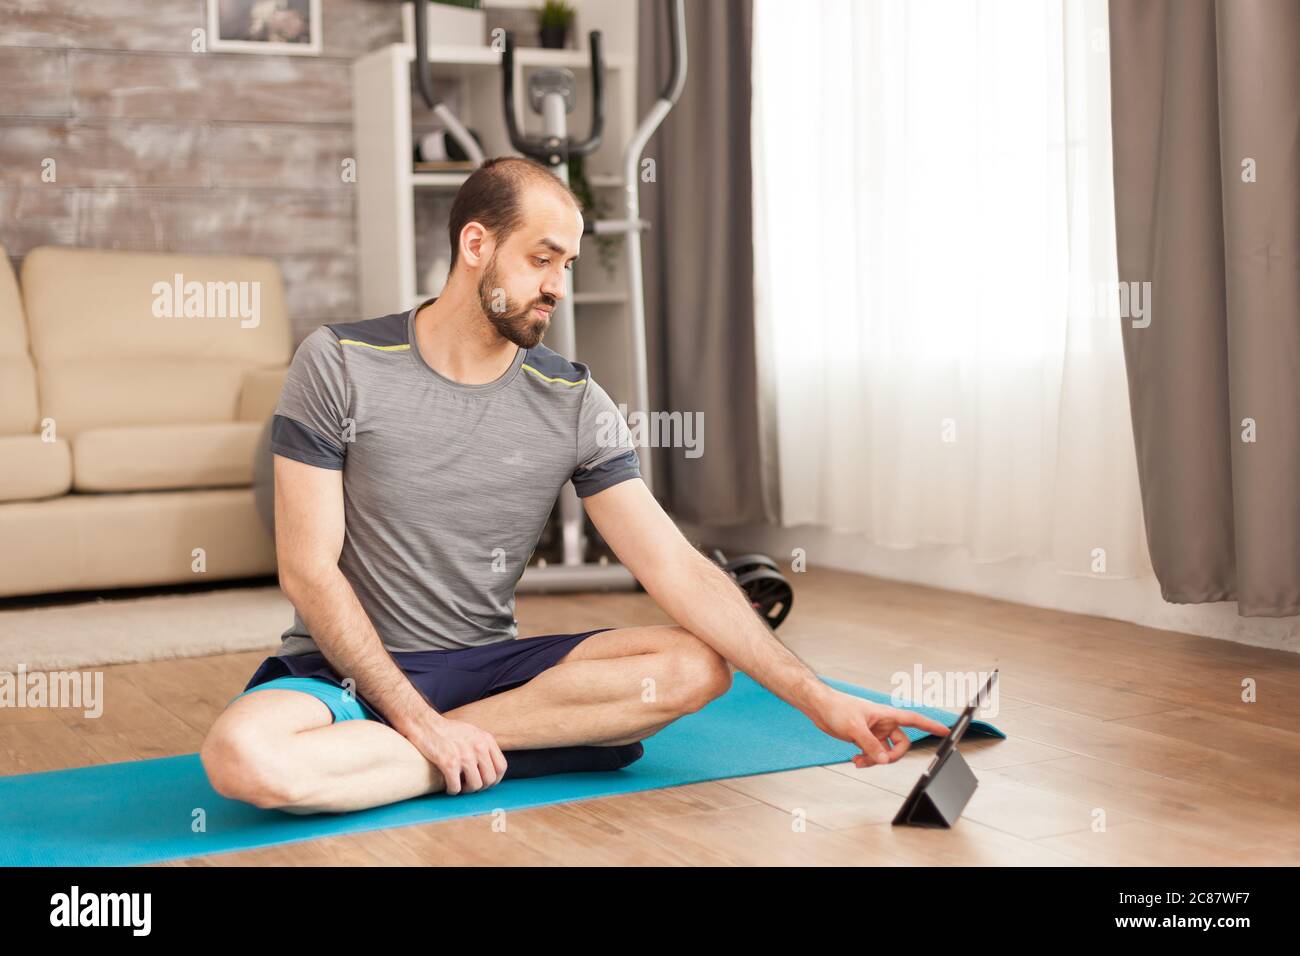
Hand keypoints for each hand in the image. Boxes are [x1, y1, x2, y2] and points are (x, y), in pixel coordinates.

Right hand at [406, 715, 507, 794]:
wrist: (425, 724)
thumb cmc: (446, 730)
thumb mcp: (472, 733)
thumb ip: (483, 747)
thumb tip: (489, 767)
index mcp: (486, 739)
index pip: (501, 767)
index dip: (495, 779)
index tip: (485, 783)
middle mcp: (479, 747)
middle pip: (490, 779)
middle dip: (480, 787)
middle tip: (469, 785)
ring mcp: (465, 755)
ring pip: (475, 786)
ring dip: (466, 790)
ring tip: (458, 785)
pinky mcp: (449, 763)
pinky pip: (456, 787)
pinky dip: (452, 790)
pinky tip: (448, 786)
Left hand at [810, 689, 950, 766]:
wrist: (820, 707)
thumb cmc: (837, 708)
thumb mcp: (855, 728)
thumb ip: (870, 745)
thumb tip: (883, 760)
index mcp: (886, 715)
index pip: (914, 720)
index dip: (930, 725)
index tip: (945, 731)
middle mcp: (884, 723)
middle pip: (901, 744)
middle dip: (891, 756)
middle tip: (878, 760)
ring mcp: (875, 731)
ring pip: (886, 752)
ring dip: (875, 760)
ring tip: (859, 761)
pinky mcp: (864, 738)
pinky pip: (874, 753)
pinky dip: (867, 759)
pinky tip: (855, 759)